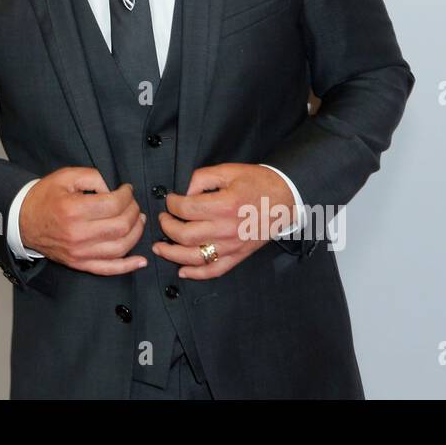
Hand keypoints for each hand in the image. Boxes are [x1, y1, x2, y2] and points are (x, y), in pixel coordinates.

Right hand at [19, 167, 147, 275]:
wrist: (22, 220)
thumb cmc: (44, 197)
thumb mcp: (66, 176)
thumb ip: (93, 177)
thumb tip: (114, 190)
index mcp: (73, 210)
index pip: (113, 204)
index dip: (127, 195)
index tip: (127, 189)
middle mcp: (77, 234)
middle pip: (120, 226)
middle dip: (134, 211)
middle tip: (132, 203)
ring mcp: (79, 253)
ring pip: (120, 247)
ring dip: (136, 233)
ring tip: (138, 221)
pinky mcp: (79, 264)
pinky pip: (108, 269)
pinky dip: (127, 266)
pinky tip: (140, 260)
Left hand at [152, 163, 294, 279]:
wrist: (286, 198)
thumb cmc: (257, 183)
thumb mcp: (228, 170)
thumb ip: (201, 178)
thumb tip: (184, 192)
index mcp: (225, 205)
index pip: (186, 208)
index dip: (172, 203)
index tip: (170, 200)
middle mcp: (227, 228)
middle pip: (185, 235)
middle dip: (167, 227)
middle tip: (163, 219)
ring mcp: (233, 245)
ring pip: (195, 257)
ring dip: (172, 254)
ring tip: (159, 247)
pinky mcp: (238, 255)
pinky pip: (215, 270)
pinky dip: (196, 274)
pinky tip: (182, 271)